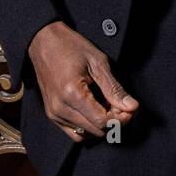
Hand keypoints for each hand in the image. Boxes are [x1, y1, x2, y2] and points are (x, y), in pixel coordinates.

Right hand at [28, 21, 138, 142]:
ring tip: (108, 106)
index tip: (130, 109)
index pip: (102, 122)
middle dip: (113, 122)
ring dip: (101, 125)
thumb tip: (132, 107)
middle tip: (122, 105)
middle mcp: (60, 108)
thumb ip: (114, 88)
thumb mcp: (98, 62)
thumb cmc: (71, 46)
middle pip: (95, 131)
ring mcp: (53, 113)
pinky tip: (95, 111)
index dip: (121, 119)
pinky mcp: (51, 114)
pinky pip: (74, 132)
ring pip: (85, 134)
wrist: (43, 41)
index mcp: (72, 94)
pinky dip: (88, 127)